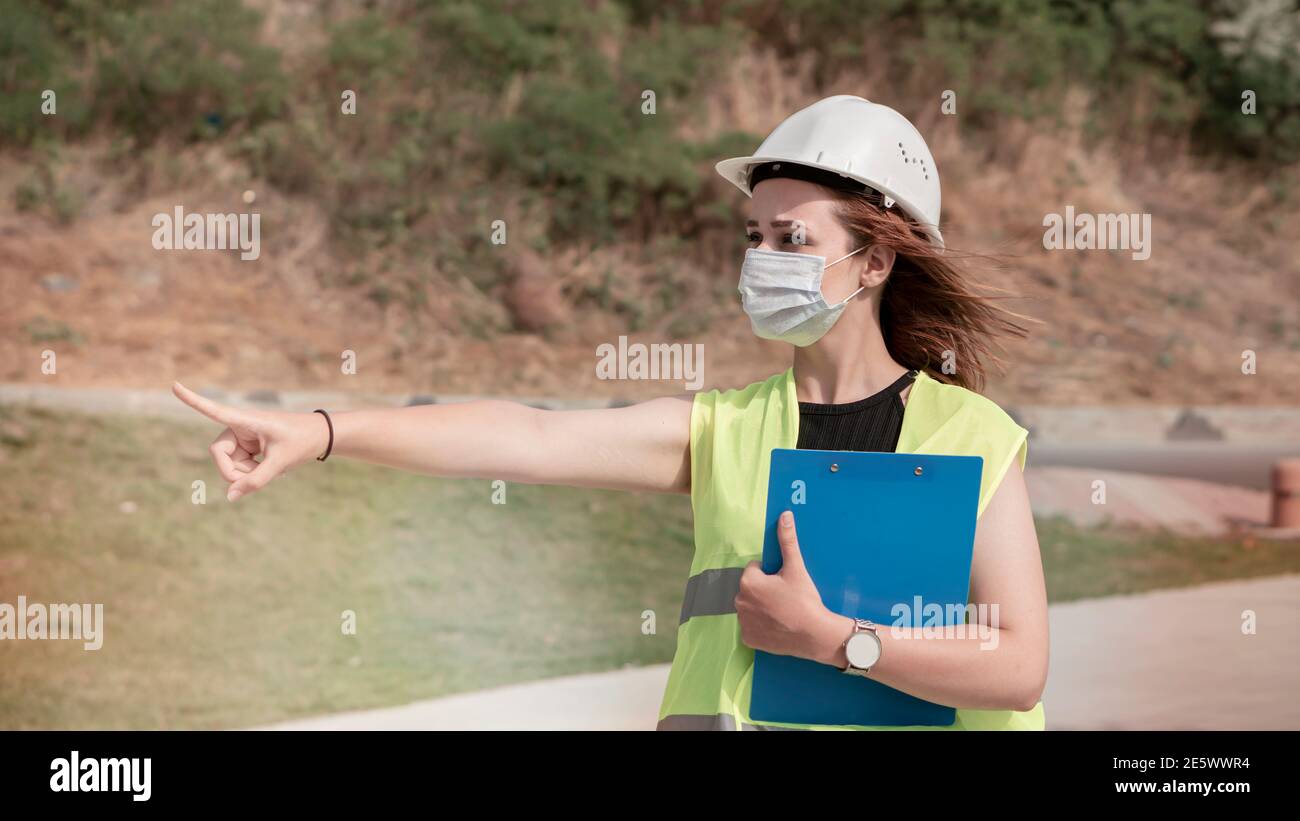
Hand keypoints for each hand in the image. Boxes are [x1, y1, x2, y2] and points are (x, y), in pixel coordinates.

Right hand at [172, 382, 330, 501]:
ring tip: (271, 469)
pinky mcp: (247, 446)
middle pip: (219, 454)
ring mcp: (242, 437)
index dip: (192, 401)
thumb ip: (255, 481)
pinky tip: (270, 468)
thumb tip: (230, 497)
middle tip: (252, 482)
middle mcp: (239, 426)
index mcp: (246, 420)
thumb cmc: (302, 442)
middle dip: (232, 471)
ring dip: (245, 474)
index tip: (173, 385)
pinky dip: (251, 473)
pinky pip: (239, 466)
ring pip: (229, 463)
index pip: (215, 411)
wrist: (320, 437)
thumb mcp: (280, 463)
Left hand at [736, 510, 853, 665]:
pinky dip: (761, 626)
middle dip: (764, 590)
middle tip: (785, 598)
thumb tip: (785, 516)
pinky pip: (752, 627)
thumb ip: (787, 540)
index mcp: (748, 582)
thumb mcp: (796, 567)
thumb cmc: (804, 599)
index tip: (784, 583)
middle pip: (751, 588)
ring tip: (782, 611)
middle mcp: (739, 601)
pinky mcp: (748, 639)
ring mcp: (743, 622)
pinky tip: (776, 626)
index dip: (770, 574)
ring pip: (751, 607)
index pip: (755, 569)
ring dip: (761, 607)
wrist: (815, 634)